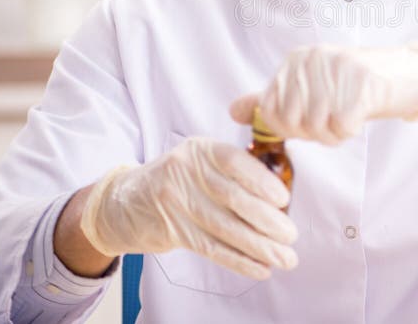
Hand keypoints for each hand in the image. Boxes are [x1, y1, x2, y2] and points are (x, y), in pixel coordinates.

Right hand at [79, 137, 297, 279]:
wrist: (126, 200)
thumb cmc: (181, 178)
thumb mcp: (202, 159)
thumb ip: (235, 168)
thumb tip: (281, 194)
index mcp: (201, 150)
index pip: (235, 162)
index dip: (261, 181)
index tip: (284, 199)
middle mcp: (186, 173)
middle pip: (232, 199)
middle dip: (267, 220)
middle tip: (291, 234)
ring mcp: (175, 203)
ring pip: (225, 228)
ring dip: (259, 246)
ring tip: (285, 257)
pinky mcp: (172, 231)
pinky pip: (211, 248)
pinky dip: (239, 260)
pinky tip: (261, 268)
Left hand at [230, 42, 417, 144]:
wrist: (407, 75)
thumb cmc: (355, 87)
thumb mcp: (311, 89)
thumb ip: (273, 100)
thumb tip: (233, 111)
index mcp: (294, 60)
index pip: (272, 110)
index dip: (292, 127)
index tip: (315, 117)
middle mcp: (311, 59)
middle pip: (293, 122)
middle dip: (313, 133)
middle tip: (334, 120)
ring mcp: (336, 68)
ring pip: (316, 127)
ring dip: (333, 135)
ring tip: (348, 116)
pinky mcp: (360, 82)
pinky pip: (341, 127)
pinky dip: (350, 131)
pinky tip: (360, 116)